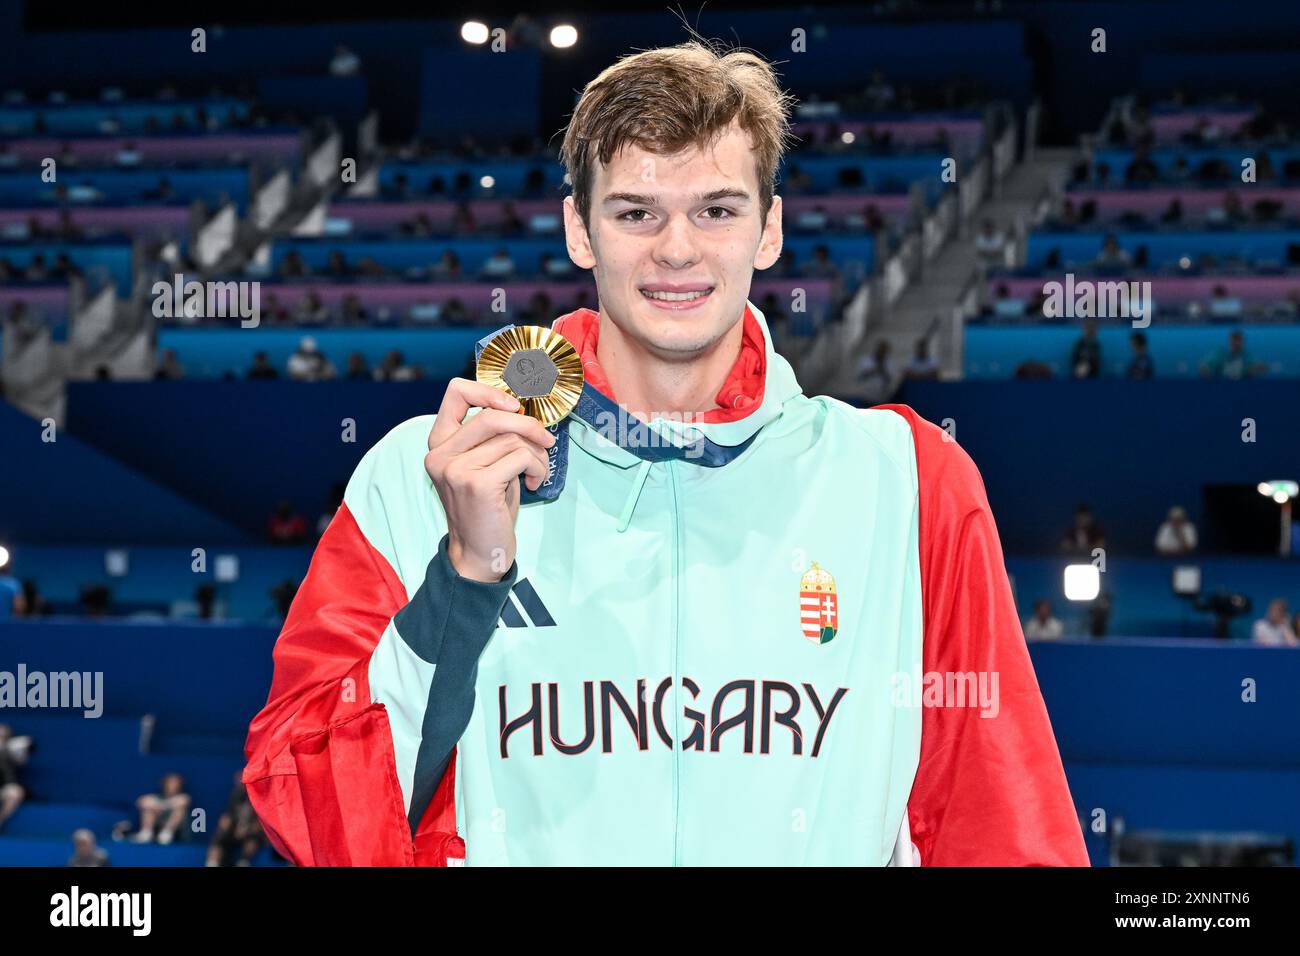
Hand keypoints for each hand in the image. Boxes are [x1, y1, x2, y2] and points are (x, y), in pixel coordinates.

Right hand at [425, 378, 555, 581]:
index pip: (456, 393)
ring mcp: (456, 469)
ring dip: (537, 453)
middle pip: (492, 415)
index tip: (514, 407)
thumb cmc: (488, 508)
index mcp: (439, 443)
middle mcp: (441, 454)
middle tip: (545, 441)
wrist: (480, 554)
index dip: (489, 392)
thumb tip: (524, 410)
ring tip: (537, 472)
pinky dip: (537, 467)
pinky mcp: (477, 484)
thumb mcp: (485, 465)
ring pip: (512, 438)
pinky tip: (532, 484)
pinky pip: (521, 457)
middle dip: (528, 425)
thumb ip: (492, 437)